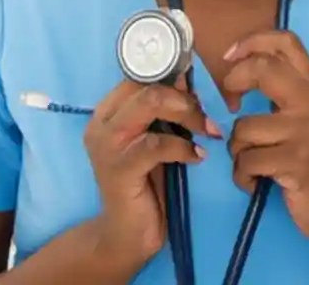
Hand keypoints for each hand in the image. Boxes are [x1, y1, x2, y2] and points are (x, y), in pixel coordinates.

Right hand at [82, 80, 220, 270]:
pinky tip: (197, 156)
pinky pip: (158, 144)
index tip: (196, 92)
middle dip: (184, 98)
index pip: (139, 75)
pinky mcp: (119, 168)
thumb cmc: (146, 185)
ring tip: (208, 132)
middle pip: (147, 86)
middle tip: (206, 118)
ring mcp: (107, 145)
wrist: (127, 233)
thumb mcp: (156, 140)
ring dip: (189, 116)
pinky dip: (184, 147)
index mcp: (107, 111)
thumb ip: (164, 114)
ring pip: (151, 105)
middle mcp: (101, 122)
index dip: (172, 77)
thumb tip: (187, 82)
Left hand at [222, 31, 308, 250]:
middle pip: (263, 69)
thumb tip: (240, 67)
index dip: (252, 41)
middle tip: (231, 104)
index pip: (288, 42)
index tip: (229, 56)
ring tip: (253, 164)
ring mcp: (308, 132)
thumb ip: (286, 93)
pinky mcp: (297, 162)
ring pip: (244, 126)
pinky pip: (246, 160)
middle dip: (233, 83)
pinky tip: (256, 183)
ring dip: (238, 150)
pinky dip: (242, 176)